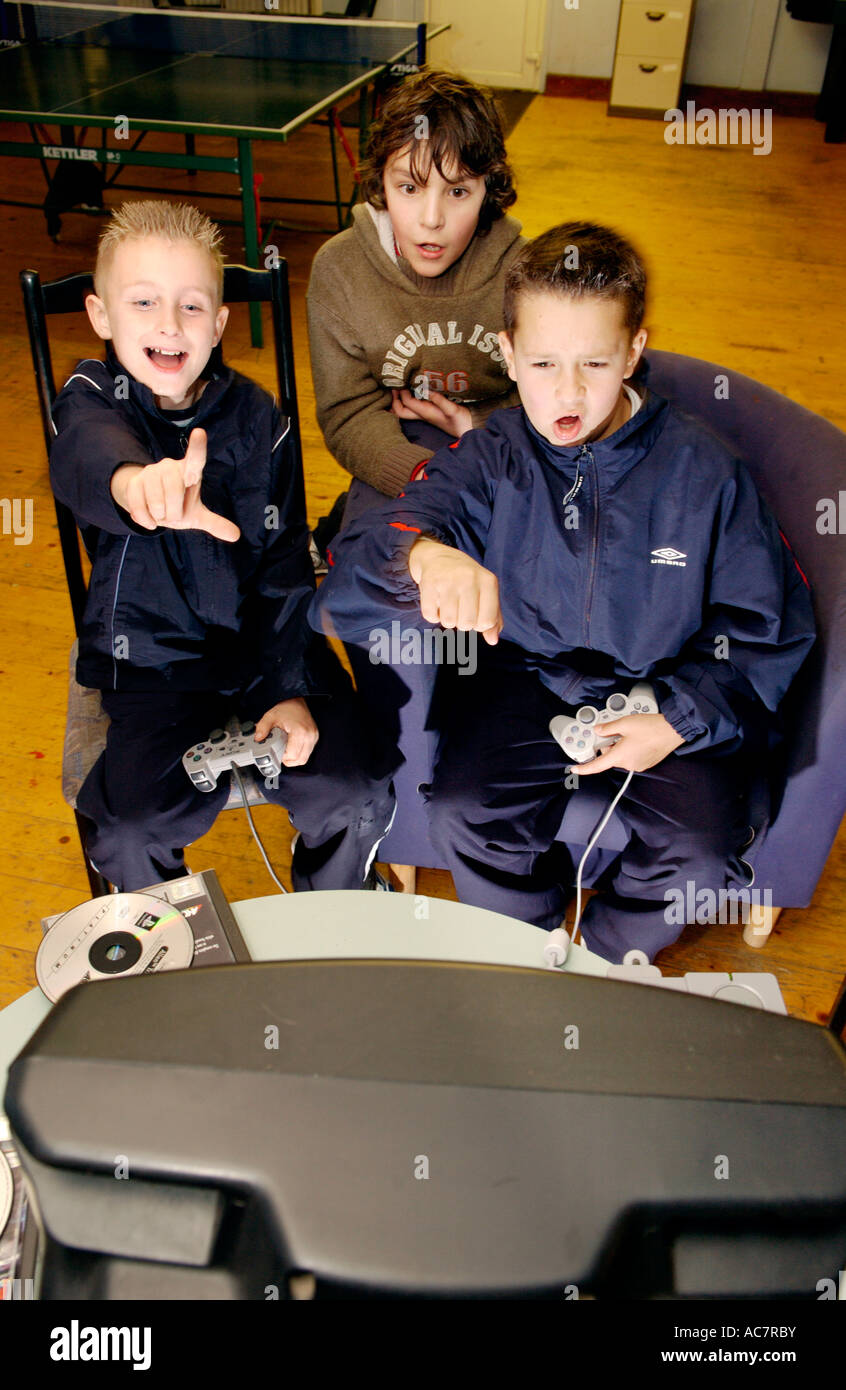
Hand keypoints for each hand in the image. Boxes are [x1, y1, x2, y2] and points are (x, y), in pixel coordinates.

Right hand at [110, 428, 240, 541]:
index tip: (199, 432)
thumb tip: (236, 535)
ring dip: (160, 516)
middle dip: (174, 512)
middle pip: (174, 491)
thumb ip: (215, 523)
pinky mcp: (134, 482)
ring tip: (160, 513)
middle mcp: (170, 466)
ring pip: (156, 501)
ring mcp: (150, 472)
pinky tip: (149, 519)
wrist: (149, 507)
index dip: (197, 446)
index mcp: (189, 471)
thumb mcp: (196, 515)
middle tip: (173, 514)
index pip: (195, 457)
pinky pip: (139, 506)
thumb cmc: (177, 506)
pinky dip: (145, 520)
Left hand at [255, 698, 317, 767]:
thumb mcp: (270, 716)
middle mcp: (310, 736)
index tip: (277, 751)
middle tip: (280, 752)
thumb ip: (262, 728)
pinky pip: (307, 752)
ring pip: (304, 758)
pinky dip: (299, 753)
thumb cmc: (286, 708)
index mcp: (300, 732)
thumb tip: (258, 739)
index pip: (292, 755)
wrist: (297, 701)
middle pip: (300, 760)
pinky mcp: (314, 738)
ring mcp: (314, 737)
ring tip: (286, 749)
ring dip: (294, 758)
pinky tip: (292, 746)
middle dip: (288, 759)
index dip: (282, 756)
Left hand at [391, 388, 472, 438]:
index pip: (407, 403)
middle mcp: (422, 415)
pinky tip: (409, 391)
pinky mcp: (429, 411)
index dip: (402, 392)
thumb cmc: (462, 420)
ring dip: (399, 401)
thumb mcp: (453, 409)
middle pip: (400, 411)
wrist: (468, 428)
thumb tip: (427, 390)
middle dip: (394, 400)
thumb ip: (440, 400)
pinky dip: (407, 400)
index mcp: (426, 413)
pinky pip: (413, 407)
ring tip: (398, 388)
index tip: (403, 381)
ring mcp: (425, 414)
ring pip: (405, 410)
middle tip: (394, 386)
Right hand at [409, 538, 501, 644]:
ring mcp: (448, 580)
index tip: (476, 614)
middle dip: (463, 623)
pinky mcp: (429, 583)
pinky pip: (430, 616)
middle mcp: (469, 578)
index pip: (487, 622)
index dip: (480, 625)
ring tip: (449, 605)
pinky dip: (433, 615)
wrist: (439, 557)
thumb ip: (493, 617)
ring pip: (448, 622)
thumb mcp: (486, 593)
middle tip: (460, 609)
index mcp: (488, 581)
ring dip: (448, 620)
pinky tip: (436, 602)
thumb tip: (493, 640)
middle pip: (467, 624)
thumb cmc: (468, 581)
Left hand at [574, 713, 684, 775]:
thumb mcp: (625, 723)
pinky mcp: (646, 763)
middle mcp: (629, 764)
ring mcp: (638, 765)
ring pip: (621, 757)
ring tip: (628, 733)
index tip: (575, 769)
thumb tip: (598, 730)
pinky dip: (629, 749)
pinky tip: (636, 738)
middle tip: (611, 733)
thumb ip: (608, 728)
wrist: (673, 730)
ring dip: (619, 747)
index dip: (584, 769)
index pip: (597, 766)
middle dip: (608, 747)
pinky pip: (632, 757)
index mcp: (620, 756)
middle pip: (610, 758)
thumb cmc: (652, 727)